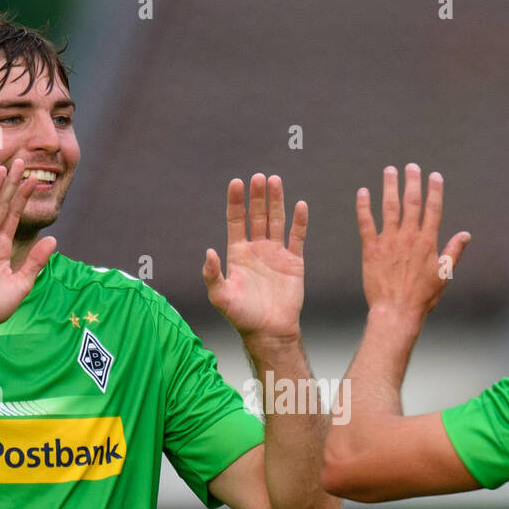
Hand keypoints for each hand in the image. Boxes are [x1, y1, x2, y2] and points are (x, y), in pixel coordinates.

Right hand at [0, 157, 56, 333]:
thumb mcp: (23, 282)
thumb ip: (37, 261)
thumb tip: (54, 239)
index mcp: (2, 248)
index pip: (14, 216)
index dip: (23, 198)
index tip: (33, 180)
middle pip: (3, 207)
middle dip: (11, 185)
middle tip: (21, 162)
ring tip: (4, 169)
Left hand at [203, 174, 306, 344]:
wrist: (269, 331)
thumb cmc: (242, 316)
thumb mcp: (220, 296)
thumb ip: (212, 274)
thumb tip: (208, 252)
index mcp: (238, 253)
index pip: (236, 220)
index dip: (236, 202)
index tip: (236, 183)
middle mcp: (256, 249)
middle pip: (257, 215)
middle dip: (257, 196)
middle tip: (258, 177)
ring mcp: (276, 253)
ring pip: (276, 220)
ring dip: (276, 201)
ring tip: (275, 181)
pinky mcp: (294, 261)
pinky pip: (297, 237)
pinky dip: (299, 221)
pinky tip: (300, 205)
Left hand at [357, 164, 469, 319]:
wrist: (396, 311)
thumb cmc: (422, 297)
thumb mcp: (443, 275)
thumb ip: (453, 252)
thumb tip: (466, 234)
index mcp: (427, 242)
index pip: (433, 209)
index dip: (434, 190)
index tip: (434, 176)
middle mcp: (408, 237)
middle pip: (411, 202)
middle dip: (412, 182)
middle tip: (411, 166)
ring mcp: (389, 241)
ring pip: (389, 207)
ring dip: (389, 187)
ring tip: (389, 171)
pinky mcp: (371, 249)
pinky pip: (366, 223)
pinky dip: (363, 206)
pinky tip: (362, 192)